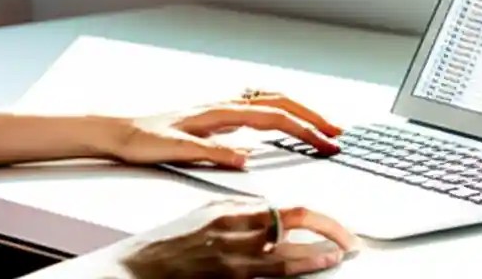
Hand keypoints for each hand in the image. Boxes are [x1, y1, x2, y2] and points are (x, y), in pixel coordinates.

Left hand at [103, 92, 344, 169]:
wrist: (118, 131)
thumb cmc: (142, 139)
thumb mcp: (175, 149)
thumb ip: (212, 152)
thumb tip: (247, 157)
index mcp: (221, 112)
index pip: (275, 117)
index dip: (305, 129)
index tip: (327, 141)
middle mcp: (225, 105)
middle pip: (281, 102)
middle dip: (313, 116)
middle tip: (336, 132)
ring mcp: (221, 108)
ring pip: (271, 101)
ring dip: (299, 111)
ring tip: (318, 125)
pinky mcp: (216, 116)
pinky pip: (258, 107)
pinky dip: (279, 111)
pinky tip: (280, 122)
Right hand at [119, 197, 358, 277]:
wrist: (131, 269)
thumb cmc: (165, 247)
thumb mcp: (202, 217)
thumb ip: (236, 213)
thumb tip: (268, 213)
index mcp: (230, 209)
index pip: (286, 208)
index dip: (318, 218)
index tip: (334, 227)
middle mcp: (234, 228)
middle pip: (294, 220)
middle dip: (330, 229)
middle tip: (350, 241)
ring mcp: (231, 256)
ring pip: (287, 253)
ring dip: (319, 255)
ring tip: (337, 256)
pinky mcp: (226, 278)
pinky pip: (268, 276)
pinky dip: (293, 273)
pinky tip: (311, 271)